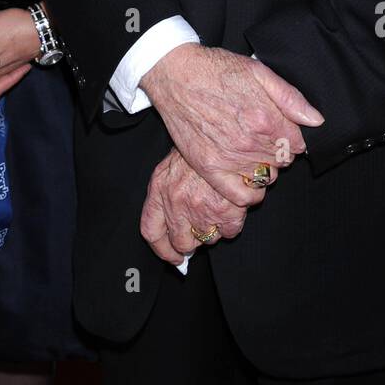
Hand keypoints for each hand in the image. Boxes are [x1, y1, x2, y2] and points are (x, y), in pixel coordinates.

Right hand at [140, 45, 323, 204]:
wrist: (175, 75)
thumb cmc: (215, 69)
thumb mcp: (258, 71)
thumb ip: (290, 97)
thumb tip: (315, 120)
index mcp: (265, 118)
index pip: (297, 143)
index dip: (291, 136)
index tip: (279, 129)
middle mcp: (249, 141)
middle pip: (282, 160)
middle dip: (277, 150)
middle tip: (262, 136)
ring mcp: (228, 157)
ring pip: (265, 177)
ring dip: (264, 167)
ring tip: (251, 151)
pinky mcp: (208, 167)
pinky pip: (240, 195)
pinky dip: (249, 192)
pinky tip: (246, 177)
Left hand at [141, 148, 250, 263]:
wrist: (220, 127)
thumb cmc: (197, 147)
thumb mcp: (170, 166)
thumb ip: (165, 196)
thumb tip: (174, 232)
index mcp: (160, 191)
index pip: (152, 233)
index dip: (163, 251)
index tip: (174, 258)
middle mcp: (177, 204)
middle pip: (182, 242)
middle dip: (192, 239)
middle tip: (201, 227)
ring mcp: (201, 209)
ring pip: (208, 238)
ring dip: (213, 228)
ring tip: (217, 206)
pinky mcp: (226, 211)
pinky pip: (230, 231)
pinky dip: (232, 222)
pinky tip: (232, 205)